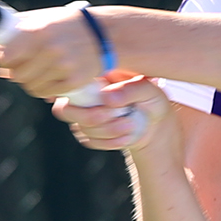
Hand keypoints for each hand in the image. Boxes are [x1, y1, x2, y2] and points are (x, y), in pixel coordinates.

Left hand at [0, 2, 106, 99]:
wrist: (105, 34)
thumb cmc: (69, 25)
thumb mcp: (44, 18)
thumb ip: (20, 30)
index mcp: (39, 32)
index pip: (7, 55)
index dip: (0, 58)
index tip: (0, 57)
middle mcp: (50, 50)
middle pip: (18, 74)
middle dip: (14, 72)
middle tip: (17, 67)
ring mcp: (63, 67)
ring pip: (31, 86)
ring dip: (28, 82)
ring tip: (33, 73)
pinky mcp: (74, 81)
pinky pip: (47, 93)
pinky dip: (43, 89)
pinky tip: (46, 80)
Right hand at [54, 77, 169, 155]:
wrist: (156, 123)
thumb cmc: (151, 99)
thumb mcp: (148, 90)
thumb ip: (130, 89)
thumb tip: (106, 97)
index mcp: (92, 78)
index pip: (69, 83)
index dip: (74, 94)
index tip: (103, 100)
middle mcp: (83, 96)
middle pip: (65, 110)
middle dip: (91, 116)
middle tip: (117, 114)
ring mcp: (84, 116)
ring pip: (81, 128)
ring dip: (107, 130)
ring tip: (130, 124)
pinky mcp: (90, 134)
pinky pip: (90, 142)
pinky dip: (110, 142)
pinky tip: (127, 136)